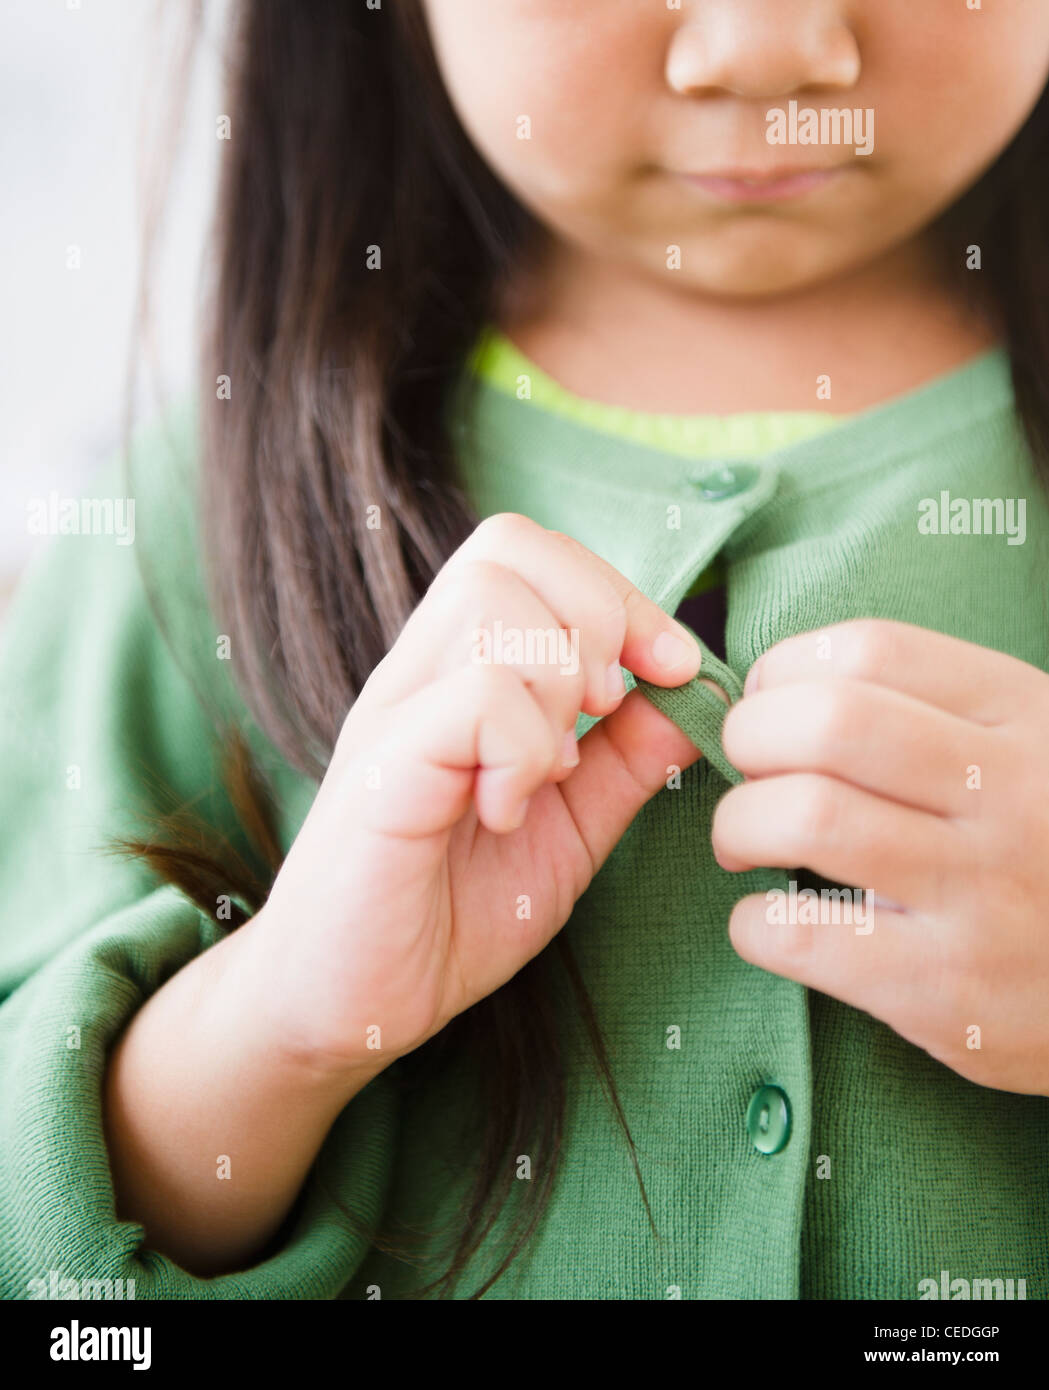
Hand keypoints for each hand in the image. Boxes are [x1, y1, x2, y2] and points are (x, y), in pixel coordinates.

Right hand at [254, 513, 709, 1075]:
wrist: (348, 1004)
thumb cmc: (447, 913)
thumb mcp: (569, 829)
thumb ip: (627, 760)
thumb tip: (700, 692)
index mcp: (461, 672)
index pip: (529, 550)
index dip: (617, 593)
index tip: (670, 669)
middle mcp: (420, 672)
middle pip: (508, 547)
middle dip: (594, 620)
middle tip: (600, 717)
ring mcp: (395, 714)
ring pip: (493, 604)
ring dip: (558, 685)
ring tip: (549, 770)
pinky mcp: (382, 772)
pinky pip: (476, 697)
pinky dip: (523, 751)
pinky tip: (508, 811)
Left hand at [715, 618, 1048, 1095]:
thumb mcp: (1032, 754)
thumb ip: (937, 714)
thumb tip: (779, 689)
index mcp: (1027, 717)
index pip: (873, 651)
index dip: (787, 668)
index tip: (768, 703)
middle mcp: (1012, 795)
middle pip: (829, 723)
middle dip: (749, 737)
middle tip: (746, 771)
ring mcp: (984, 894)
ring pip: (807, 817)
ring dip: (739, 824)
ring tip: (742, 843)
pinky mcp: (949, 988)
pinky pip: (801, 933)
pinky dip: (753, 923)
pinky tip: (765, 923)